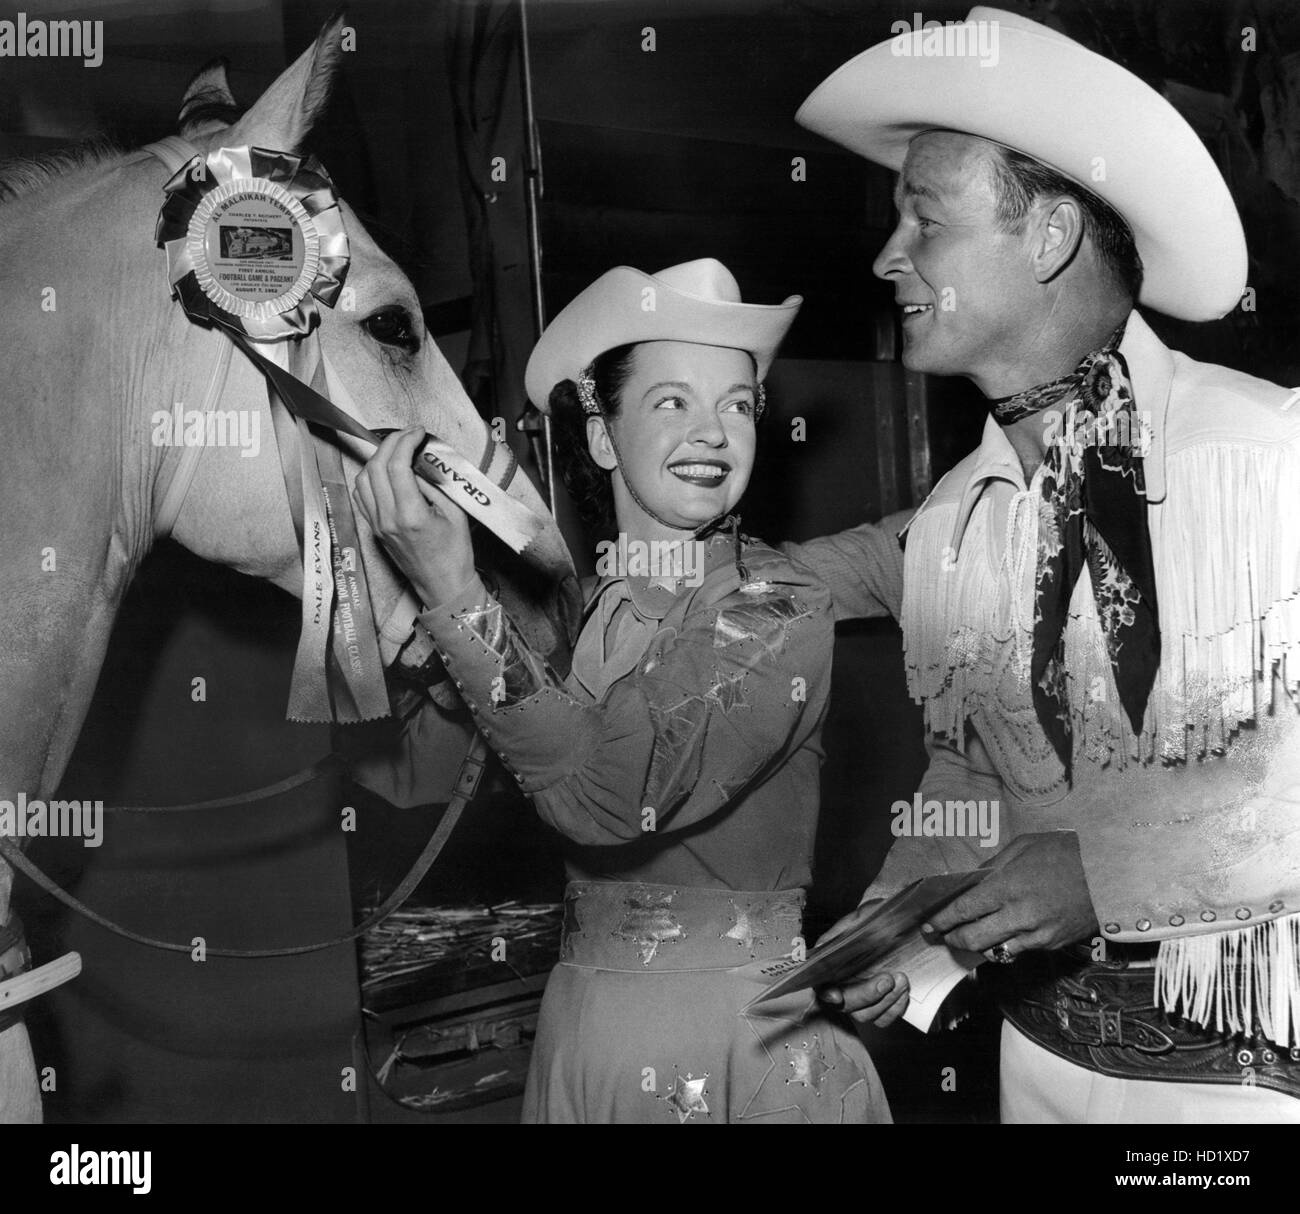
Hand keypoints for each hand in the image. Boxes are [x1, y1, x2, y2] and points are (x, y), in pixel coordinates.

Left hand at [353, 427, 474, 607]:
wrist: (443, 587)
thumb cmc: (455, 555)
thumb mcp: (455, 514)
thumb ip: (435, 486)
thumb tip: (421, 461)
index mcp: (410, 515)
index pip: (396, 466)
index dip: (405, 441)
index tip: (418, 432)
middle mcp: (387, 519)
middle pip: (376, 467)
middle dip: (391, 443)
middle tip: (408, 435)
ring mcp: (377, 525)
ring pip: (364, 479)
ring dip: (378, 458)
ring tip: (397, 450)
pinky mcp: (374, 530)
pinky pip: (362, 495)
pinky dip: (370, 477)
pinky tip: (386, 472)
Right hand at [813, 901, 910, 1027]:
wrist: (898, 926)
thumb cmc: (874, 921)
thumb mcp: (858, 919)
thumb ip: (840, 933)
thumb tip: (821, 947)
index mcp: (832, 967)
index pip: (822, 986)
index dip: (827, 994)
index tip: (836, 996)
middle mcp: (844, 987)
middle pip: (848, 1005)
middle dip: (867, 994)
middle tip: (887, 979)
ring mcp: (863, 1000)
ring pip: (867, 1015)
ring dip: (885, 1001)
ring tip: (901, 980)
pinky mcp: (881, 1006)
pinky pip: (885, 1019)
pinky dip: (895, 1009)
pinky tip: (904, 992)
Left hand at [922, 831, 1098, 958]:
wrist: (1111, 873)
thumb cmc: (1065, 852)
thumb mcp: (1023, 847)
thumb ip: (992, 866)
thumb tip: (971, 881)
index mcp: (1007, 886)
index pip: (963, 910)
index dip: (941, 921)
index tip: (929, 925)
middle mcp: (1019, 915)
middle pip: (973, 938)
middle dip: (953, 940)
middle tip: (943, 937)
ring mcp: (1037, 934)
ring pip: (995, 950)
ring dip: (977, 946)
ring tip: (967, 938)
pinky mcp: (1052, 944)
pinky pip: (1020, 950)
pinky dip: (1005, 946)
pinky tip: (1000, 937)